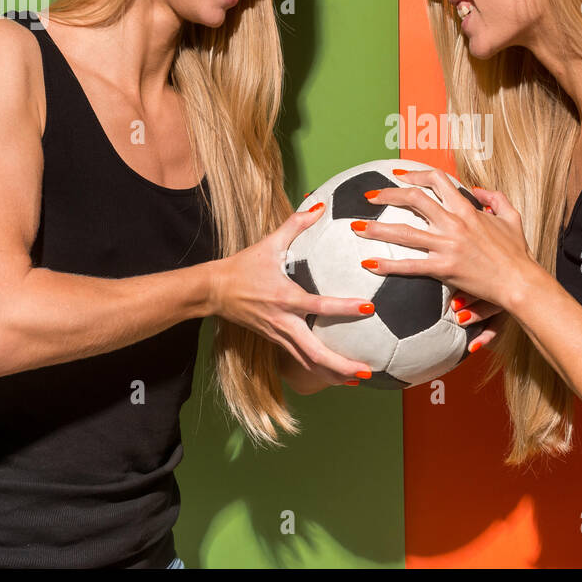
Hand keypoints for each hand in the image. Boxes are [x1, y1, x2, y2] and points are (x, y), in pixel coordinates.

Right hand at [209, 202, 376, 385]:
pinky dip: (319, 370)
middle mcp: (283, 322)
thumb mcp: (268, 242)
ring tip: (359, 379)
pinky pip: (300, 360)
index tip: (368, 308)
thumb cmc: (243, 266)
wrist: (213, 291)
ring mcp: (278, 335)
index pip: (319, 305)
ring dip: (333, 374)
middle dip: (340, 365)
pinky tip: (337, 374)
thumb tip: (318, 203)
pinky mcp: (275, 341)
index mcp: (285, 297)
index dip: (344, 308)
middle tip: (366, 371)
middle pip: (314, 353)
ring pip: (307, 363)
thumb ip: (296, 223)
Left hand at [350, 167, 534, 345]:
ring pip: (404, 232)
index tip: (399, 174)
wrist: (520, 281)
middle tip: (369, 197)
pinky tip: (368, 265)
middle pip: (413, 199)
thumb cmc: (517, 252)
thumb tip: (477, 189)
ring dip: (377, 229)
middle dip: (387, 195)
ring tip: (356, 227)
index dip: (414, 173)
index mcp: (467, 208)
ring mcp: (447, 245)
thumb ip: (495, 198)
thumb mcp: (511, 217)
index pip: (437, 180)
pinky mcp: (444, 269)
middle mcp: (454, 223)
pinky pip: (409, 266)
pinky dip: (387, 266)